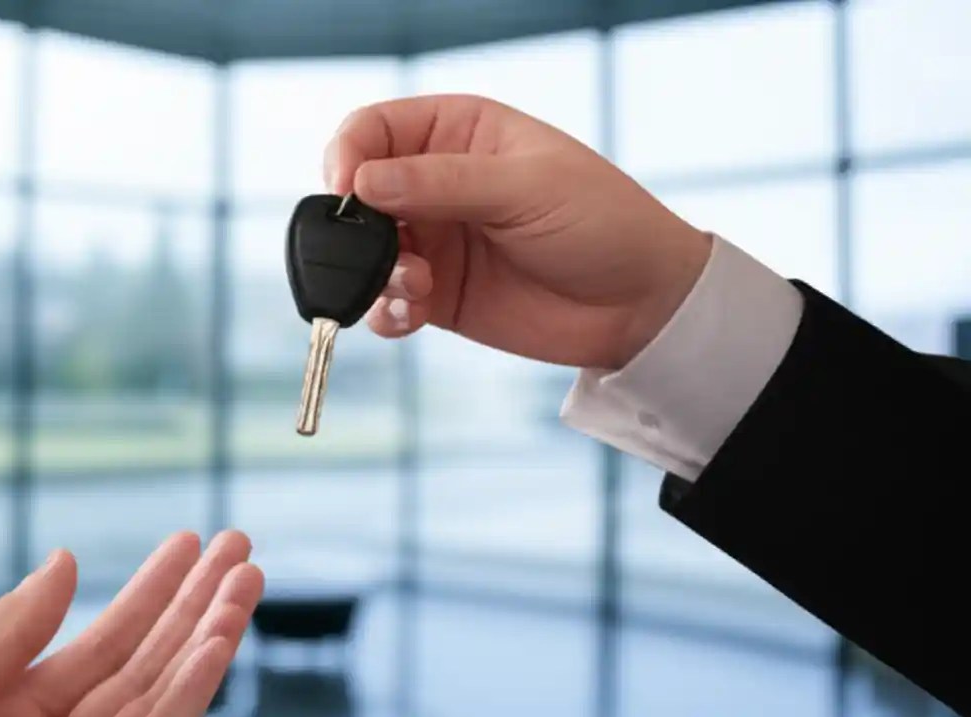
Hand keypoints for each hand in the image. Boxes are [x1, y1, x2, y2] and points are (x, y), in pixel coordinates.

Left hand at [0, 531, 262, 716]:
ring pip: (162, 698)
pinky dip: (191, 694)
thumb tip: (64, 561)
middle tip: (241, 543)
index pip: (103, 644)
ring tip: (247, 581)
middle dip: (198, 605)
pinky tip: (215, 646)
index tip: (190, 542)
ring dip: (210, 638)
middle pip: (147, 664)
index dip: (150, 591)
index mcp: (14, 711)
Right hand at [324, 94, 712, 369]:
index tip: (346, 188)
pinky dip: (385, 311)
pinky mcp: (437, 295)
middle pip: (360, 191)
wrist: (642, 306)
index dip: (350, 153)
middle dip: (356, 224)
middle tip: (380, 249)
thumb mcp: (526, 188)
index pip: (377, 128)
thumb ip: (443, 182)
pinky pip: (387, 301)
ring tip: (418, 285)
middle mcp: (437, 183)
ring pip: (366, 251)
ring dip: (375, 271)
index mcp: (459, 132)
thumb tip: (363, 182)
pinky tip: (410, 317)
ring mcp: (435, 240)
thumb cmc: (602, 223)